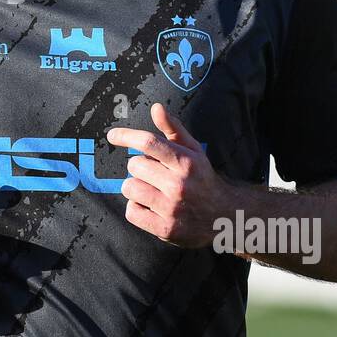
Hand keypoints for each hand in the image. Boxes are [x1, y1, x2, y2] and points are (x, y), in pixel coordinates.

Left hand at [106, 103, 227, 248]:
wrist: (224, 216)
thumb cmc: (202, 178)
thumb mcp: (193, 150)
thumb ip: (173, 128)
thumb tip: (156, 107)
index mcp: (186, 162)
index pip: (149, 143)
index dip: (126, 136)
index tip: (112, 136)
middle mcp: (179, 184)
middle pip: (135, 166)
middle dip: (139, 168)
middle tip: (154, 174)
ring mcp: (171, 208)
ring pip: (130, 188)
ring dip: (136, 187)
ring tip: (152, 191)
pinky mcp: (165, 229)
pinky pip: (131, 212)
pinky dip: (136, 208)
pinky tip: (151, 207)